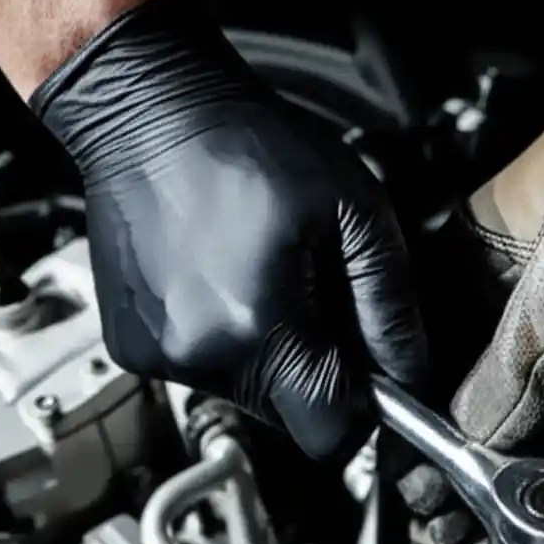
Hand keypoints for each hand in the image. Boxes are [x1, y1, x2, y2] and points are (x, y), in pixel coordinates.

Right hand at [30, 0, 426, 459]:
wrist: (149, 108)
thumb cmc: (250, 142)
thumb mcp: (353, 211)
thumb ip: (389, 306)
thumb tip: (411, 377)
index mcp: (256, 328)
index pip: (332, 434)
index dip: (367, 409)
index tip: (376, 371)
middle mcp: (198, 356)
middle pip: (291, 418)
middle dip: (320, 374)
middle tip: (321, 299)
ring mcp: (157, 355)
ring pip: (248, 396)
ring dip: (273, 355)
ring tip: (268, 277)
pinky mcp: (132, 346)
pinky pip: (205, 371)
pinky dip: (228, 340)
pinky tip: (226, 278)